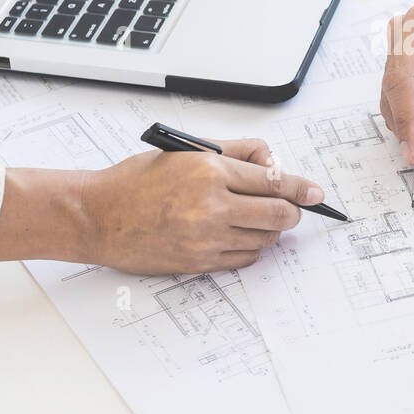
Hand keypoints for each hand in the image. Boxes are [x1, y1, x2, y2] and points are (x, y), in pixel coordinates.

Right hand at [69, 138, 324, 273]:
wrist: (97, 216)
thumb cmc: (136, 181)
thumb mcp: (185, 151)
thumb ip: (234, 152)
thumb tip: (271, 161)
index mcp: (209, 171)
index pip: (274, 180)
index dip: (302, 188)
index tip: (315, 193)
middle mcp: (211, 206)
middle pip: (279, 215)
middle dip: (291, 211)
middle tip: (290, 208)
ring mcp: (206, 239)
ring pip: (265, 239)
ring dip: (268, 229)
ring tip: (252, 218)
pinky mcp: (199, 263)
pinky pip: (245, 259)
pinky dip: (250, 247)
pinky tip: (236, 235)